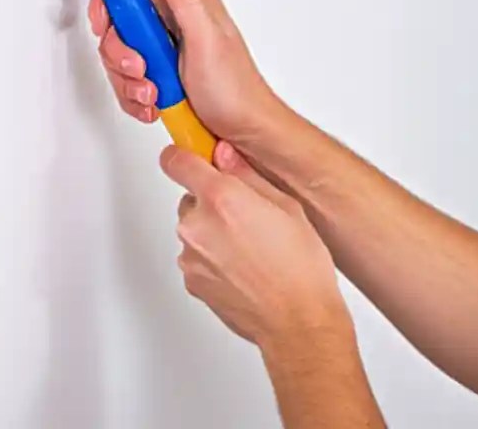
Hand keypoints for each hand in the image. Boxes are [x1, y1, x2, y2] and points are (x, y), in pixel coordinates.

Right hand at [88, 0, 286, 144]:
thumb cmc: (235, 92)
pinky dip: (136, 98)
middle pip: (119, 30)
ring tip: (156, 95)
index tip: (105, 28)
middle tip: (143, 71)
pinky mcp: (163, 78)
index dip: (111, 9)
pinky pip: (130, 84)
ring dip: (130, 83)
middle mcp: (176, 26)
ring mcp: (167, 54)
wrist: (244, 133)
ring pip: (121, 61)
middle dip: (123, 57)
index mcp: (187, 6)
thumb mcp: (207, 41)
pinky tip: (155, 105)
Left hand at [165, 140, 351, 346]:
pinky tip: (244, 268)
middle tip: (248, 217)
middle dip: (213, 202)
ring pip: (195, 230)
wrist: (297, 321)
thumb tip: (225, 155)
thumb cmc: (301, 268)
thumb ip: (247, 175)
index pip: (176, 161)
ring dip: (214, 233)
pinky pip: (196, 257)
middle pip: (190, 198)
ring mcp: (191, 256)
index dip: (185, 157)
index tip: (195, 158)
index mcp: (222, 198)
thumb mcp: (286, 206)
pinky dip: (213, 259)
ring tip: (252, 249)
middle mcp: (198, 225)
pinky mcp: (191, 281)